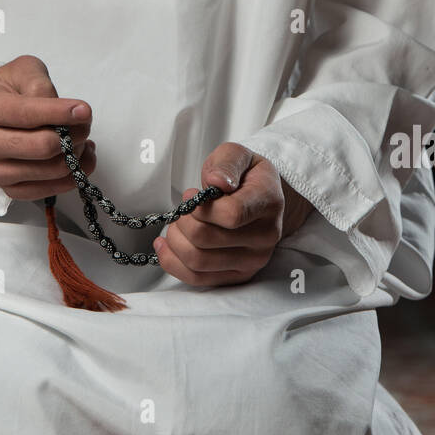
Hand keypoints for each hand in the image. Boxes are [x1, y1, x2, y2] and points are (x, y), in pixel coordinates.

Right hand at [0, 54, 95, 198]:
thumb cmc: (7, 91)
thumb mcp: (22, 71)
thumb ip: (41, 84)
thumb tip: (64, 112)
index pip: (26, 115)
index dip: (60, 113)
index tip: (84, 110)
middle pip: (42, 147)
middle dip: (73, 135)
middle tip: (84, 124)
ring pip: (49, 170)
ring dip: (76, 156)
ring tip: (83, 140)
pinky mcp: (9, 189)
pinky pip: (47, 191)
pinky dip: (72, 177)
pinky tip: (80, 160)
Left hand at [152, 142, 312, 287]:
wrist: (262, 200)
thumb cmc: (245, 177)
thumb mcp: (237, 155)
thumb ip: (226, 163)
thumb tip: (216, 182)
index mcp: (268, 202)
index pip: (231, 214)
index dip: (201, 207)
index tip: (192, 195)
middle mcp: (265, 237)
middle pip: (206, 239)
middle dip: (183, 221)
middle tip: (182, 210)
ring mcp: (253, 260)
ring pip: (198, 261)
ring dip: (176, 241)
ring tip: (177, 225)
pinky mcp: (238, 276)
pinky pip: (198, 279)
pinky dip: (173, 262)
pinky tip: (166, 245)